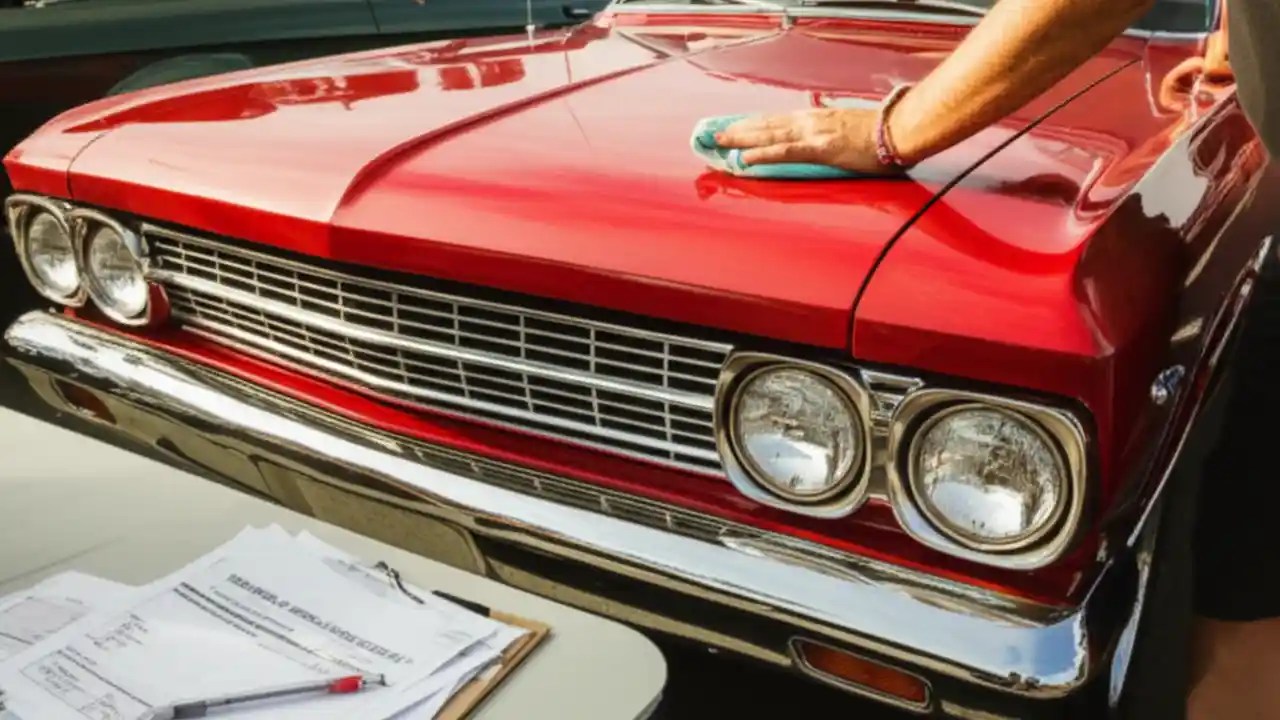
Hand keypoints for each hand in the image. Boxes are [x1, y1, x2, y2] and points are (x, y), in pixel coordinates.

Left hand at [713, 108, 896, 173]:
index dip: (754, 124)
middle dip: (739, 130)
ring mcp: (814, 133)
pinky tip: (745, 158)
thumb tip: (825, 139)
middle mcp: (811, 121)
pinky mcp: (820, 148)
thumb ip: (832, 133)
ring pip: (769, 134)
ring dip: (742, 139)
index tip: (734, 127)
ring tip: (719, 143)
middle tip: (714, 134)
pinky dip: (762, 154)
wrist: (903, 131)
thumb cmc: (883, 134)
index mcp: (818, 118)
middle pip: (767, 124)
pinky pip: (785, 152)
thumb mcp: (850, 130)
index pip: (778, 120)